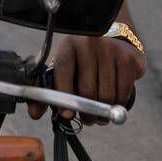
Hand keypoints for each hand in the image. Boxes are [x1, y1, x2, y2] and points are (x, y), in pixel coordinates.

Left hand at [28, 33, 145, 124]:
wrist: (116, 40)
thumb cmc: (84, 62)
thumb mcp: (66, 69)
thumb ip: (49, 91)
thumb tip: (34, 114)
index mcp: (68, 46)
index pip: (63, 71)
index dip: (64, 95)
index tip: (66, 114)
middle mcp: (88, 44)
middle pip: (86, 89)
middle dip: (86, 112)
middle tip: (88, 120)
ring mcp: (110, 49)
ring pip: (105, 94)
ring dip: (103, 113)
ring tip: (100, 116)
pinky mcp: (128, 58)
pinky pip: (123, 92)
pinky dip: (119, 104)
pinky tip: (114, 105)